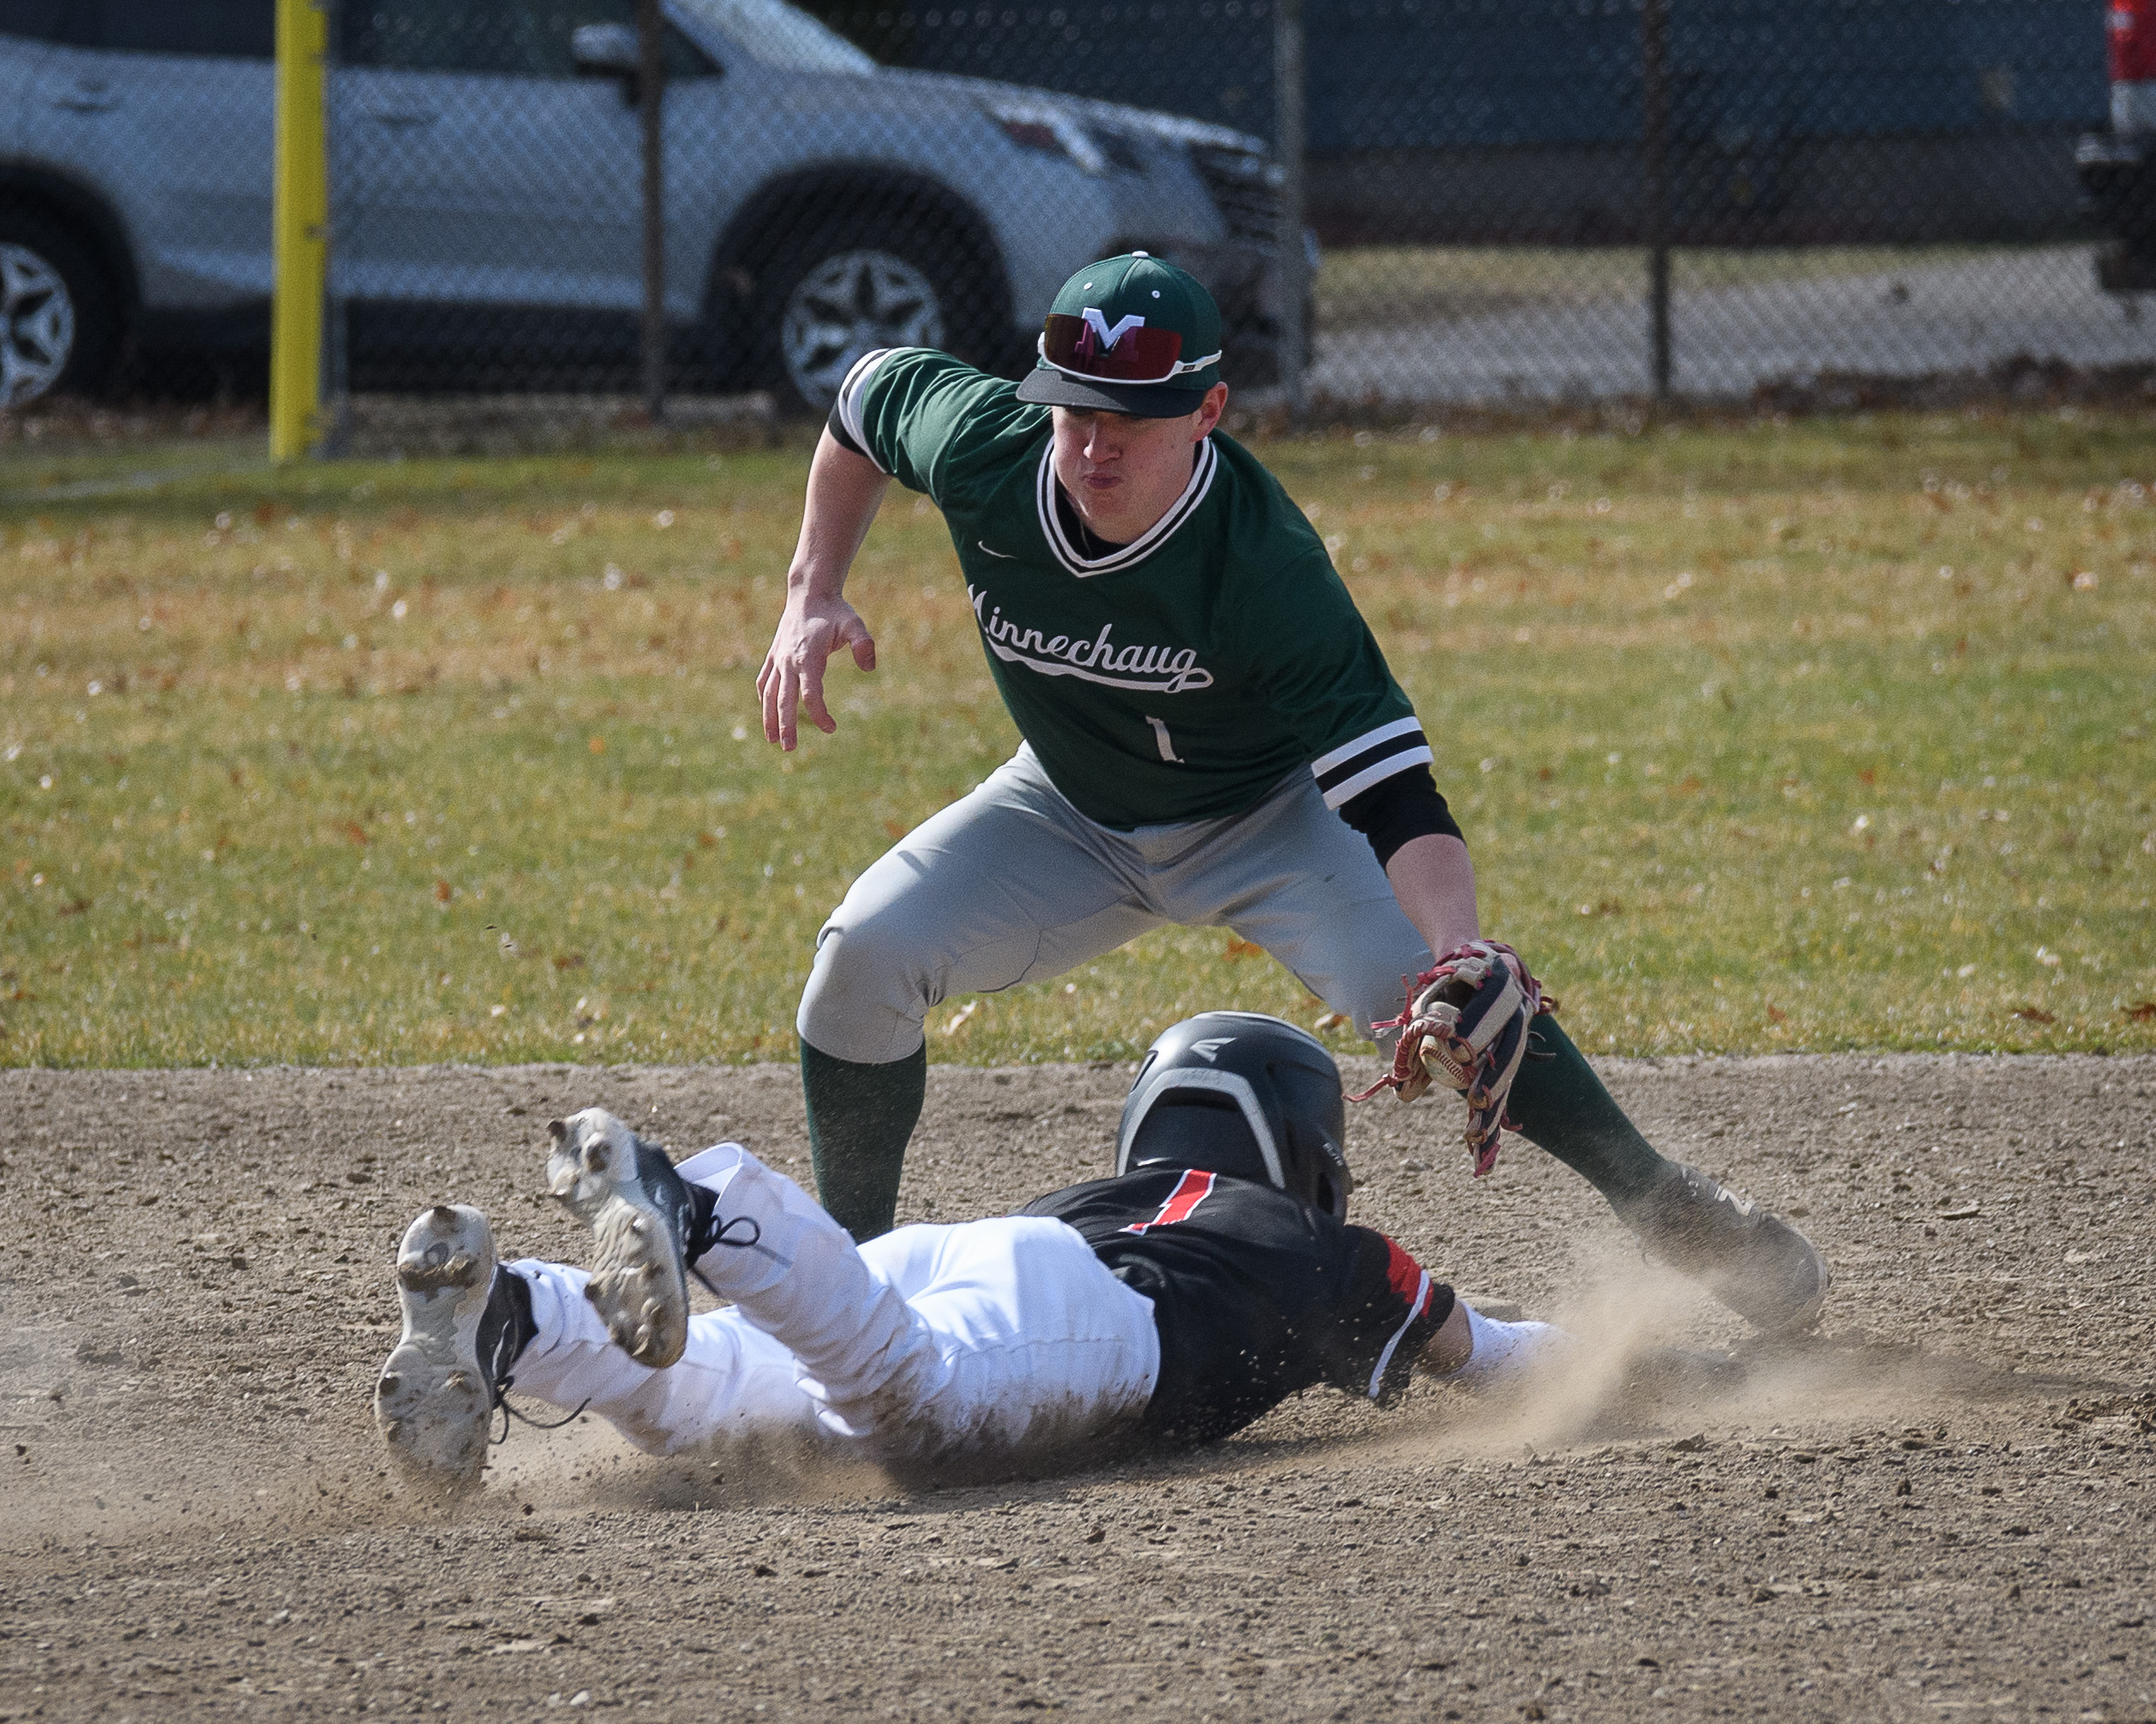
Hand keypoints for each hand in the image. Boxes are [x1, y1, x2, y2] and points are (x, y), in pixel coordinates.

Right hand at [757, 591, 876, 749]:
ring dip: (769, 718)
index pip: (811, 693)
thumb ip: (863, 644)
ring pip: (769, 693)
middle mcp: (788, 660)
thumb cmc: (835, 611)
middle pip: (784, 699)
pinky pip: (764, 680)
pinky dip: (764, 697)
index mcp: (808, 656)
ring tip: (772, 740)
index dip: (820, 713)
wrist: (809, 593)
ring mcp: (778, 658)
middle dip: (786, 725)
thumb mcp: (854, 624)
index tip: (832, 728)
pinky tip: (768, 713)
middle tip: (789, 749)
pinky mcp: (773, 655)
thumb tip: (870, 668)